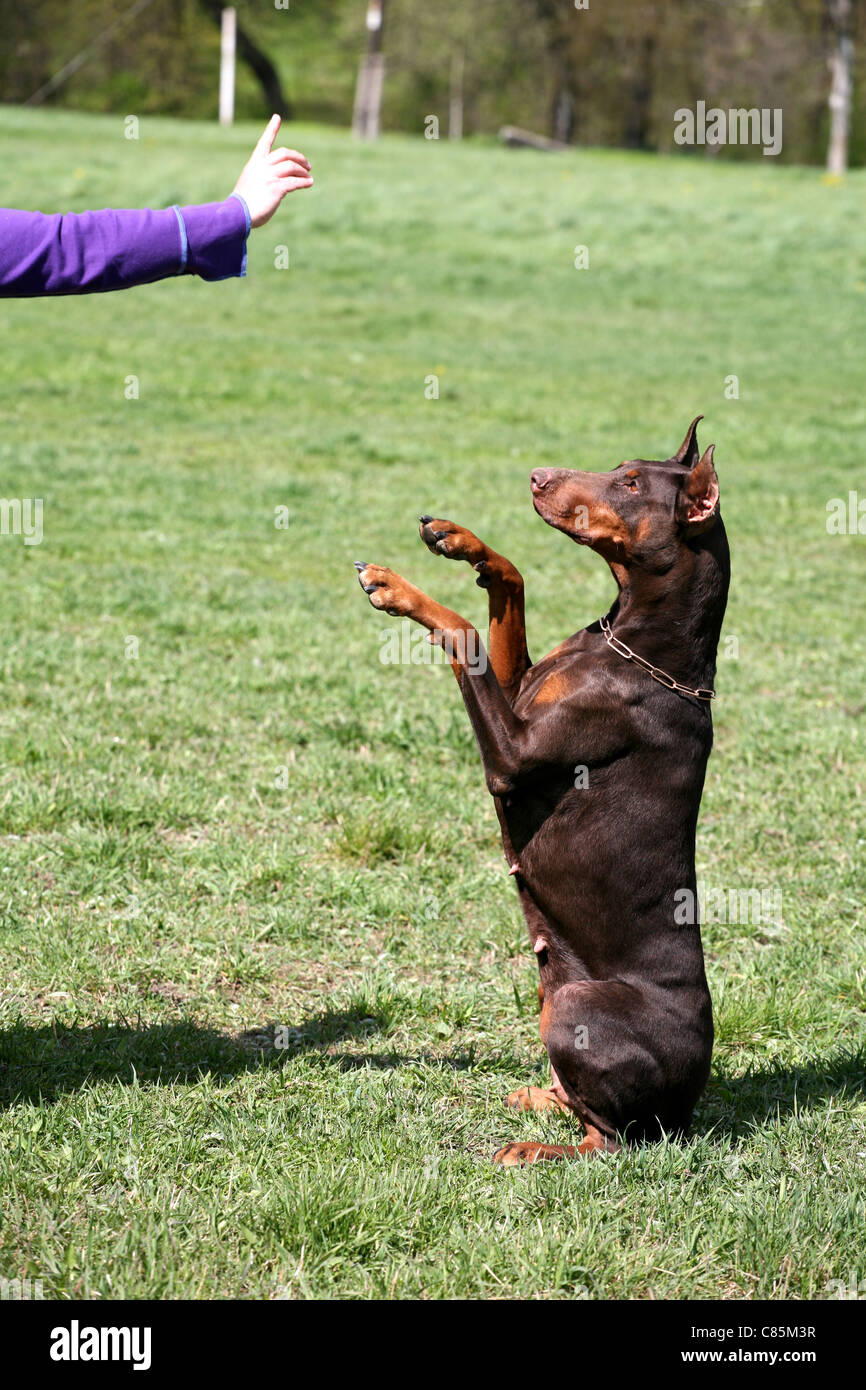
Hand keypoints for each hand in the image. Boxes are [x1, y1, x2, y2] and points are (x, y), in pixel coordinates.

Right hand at [231, 114, 312, 228]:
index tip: (277, 117)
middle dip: (299, 157)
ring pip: (292, 166)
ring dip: (303, 171)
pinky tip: (309, 183)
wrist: (238, 214)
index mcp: (255, 163)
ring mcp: (269, 176)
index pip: (264, 142)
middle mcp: (262, 166)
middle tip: (307, 165)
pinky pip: (295, 182)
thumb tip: (285, 182)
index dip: (272, 129)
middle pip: (285, 153)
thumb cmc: (244, 204)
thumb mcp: (252, 184)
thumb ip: (266, 178)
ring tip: (309, 177)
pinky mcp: (276, 188)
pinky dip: (304, 182)